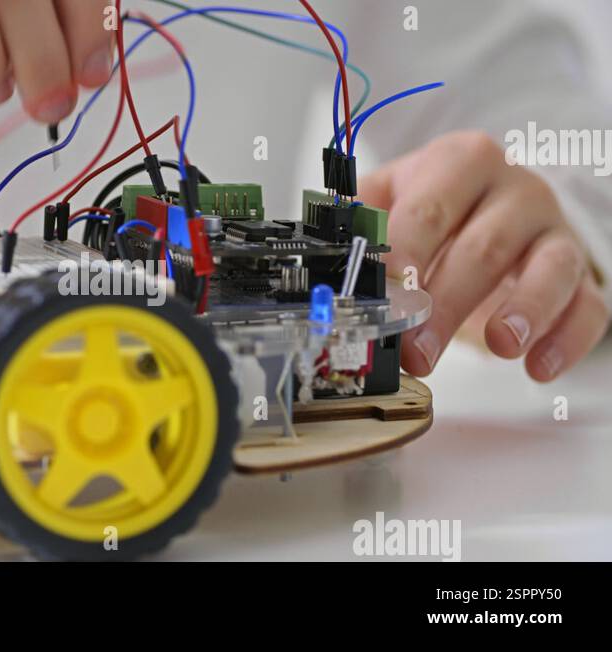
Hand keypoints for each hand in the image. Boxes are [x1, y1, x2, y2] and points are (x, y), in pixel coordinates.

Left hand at [360, 131, 609, 381]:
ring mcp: (553, 231)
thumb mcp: (389, 197)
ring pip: (550, 268)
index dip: (404, 255)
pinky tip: (538, 366)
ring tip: (499, 346)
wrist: (488, 205)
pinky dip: (567, 338)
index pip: (428, 209)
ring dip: (524, 311)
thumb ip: (357, 219)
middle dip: (444, 305)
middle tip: (416, 351)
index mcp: (460, 163)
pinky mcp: (580, 273)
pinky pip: (588, 305)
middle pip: (482, 248)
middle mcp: (514, 189)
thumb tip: (319, 250)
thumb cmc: (433, 207)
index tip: (386, 294)